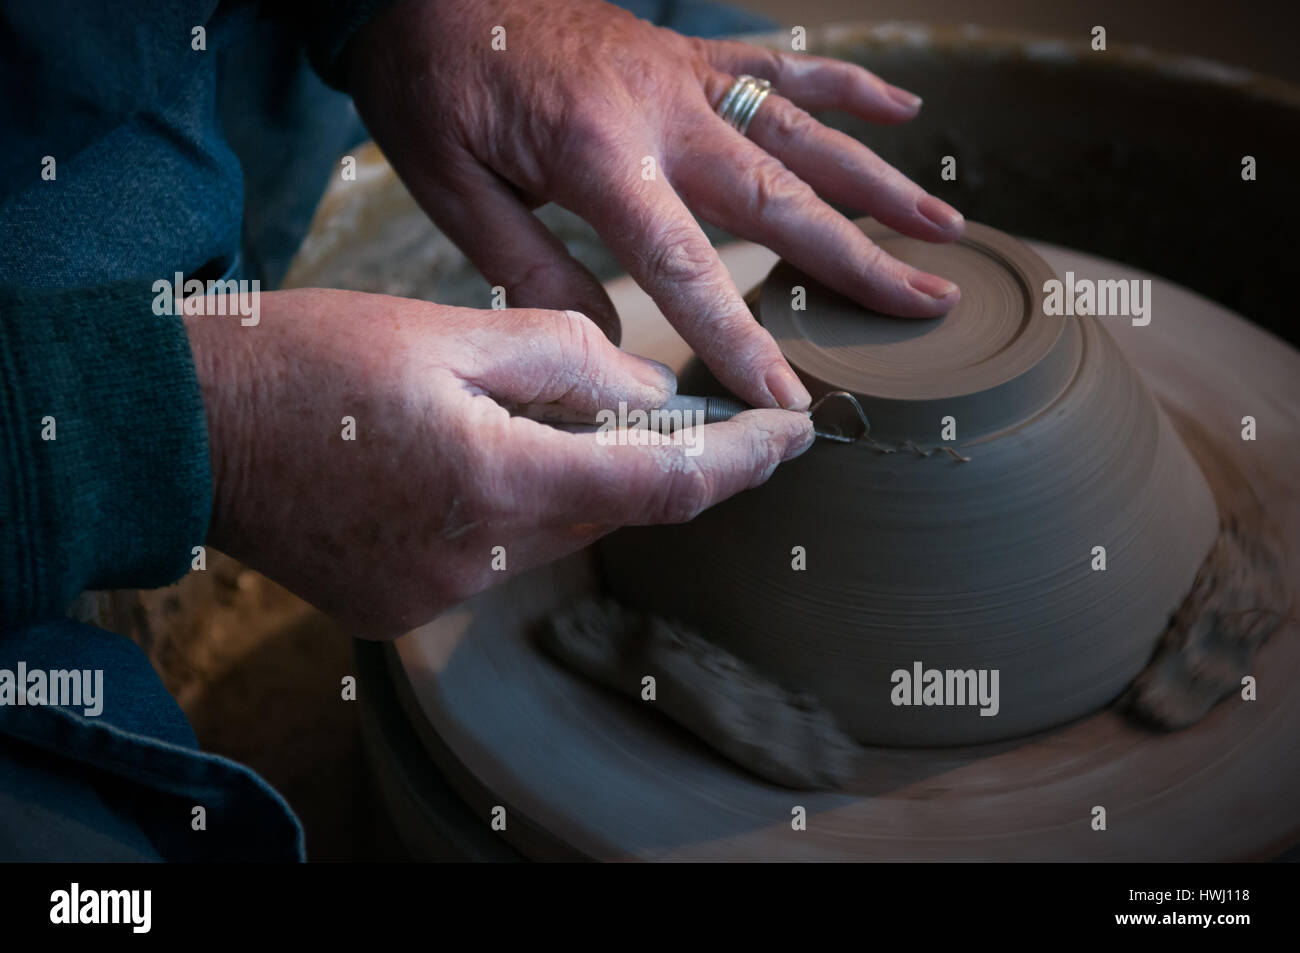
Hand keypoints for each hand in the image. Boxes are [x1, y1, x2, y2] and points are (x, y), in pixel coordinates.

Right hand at [186, 290, 812, 637]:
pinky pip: (494, 556)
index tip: (791, 436)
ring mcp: (437, 595)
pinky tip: (464, 457)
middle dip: (644, 460)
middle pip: (608, 512)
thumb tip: (654, 395)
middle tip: (655, 402)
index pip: (664, 487)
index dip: (741, 461)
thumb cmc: (307, 362)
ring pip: (551, 534)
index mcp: (498, 483)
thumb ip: (568, 361)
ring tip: (523, 412)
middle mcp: (477, 561)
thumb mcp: (449, 331)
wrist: (182, 427)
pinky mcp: (402, 605)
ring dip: (569, 479)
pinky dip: (508, 506)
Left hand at [343, 0, 964, 410]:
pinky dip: (845, 87)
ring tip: (944, 224)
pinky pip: (780, 67)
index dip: (741, 339)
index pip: (685, 267)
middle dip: (857, 259)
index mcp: (597, 153)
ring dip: (877, 182)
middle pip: (777, 198)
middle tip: (926, 303)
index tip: (787, 398)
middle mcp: (659, 109)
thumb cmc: (429, 84)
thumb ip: (527, 262)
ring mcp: (682, 74)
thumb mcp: (449, 185)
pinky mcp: (684, 53)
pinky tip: (902, 110)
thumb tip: (604, 336)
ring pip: (801, 132)